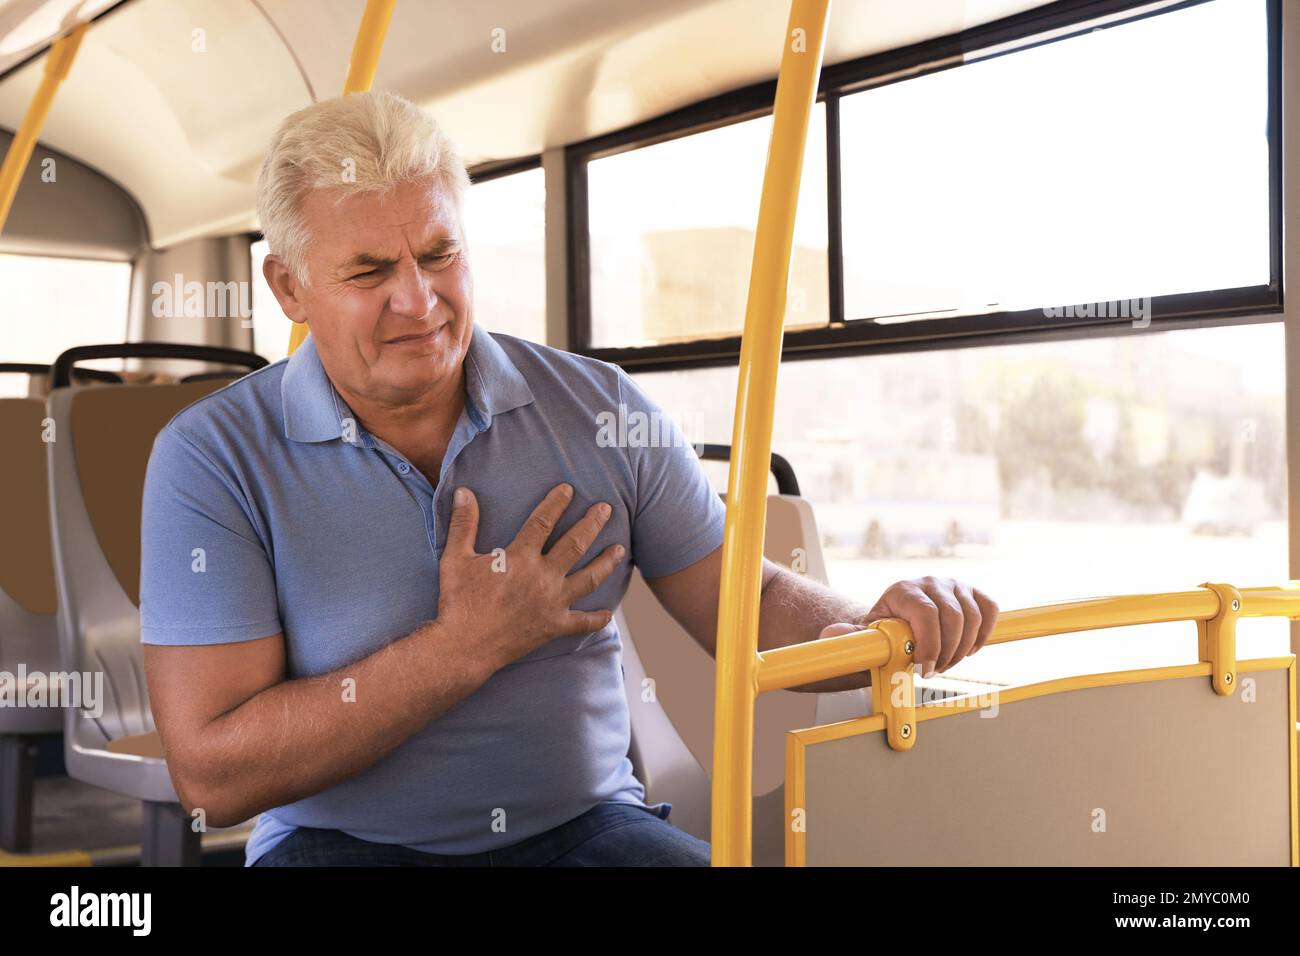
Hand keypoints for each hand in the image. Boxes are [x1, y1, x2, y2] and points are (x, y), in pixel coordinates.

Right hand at [436, 483, 624, 671]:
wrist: (465, 647)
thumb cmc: (458, 601)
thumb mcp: (456, 558)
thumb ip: (463, 523)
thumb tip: (463, 492)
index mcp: (520, 557)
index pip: (543, 522)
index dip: (557, 503)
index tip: (569, 489)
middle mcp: (543, 577)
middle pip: (576, 544)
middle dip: (593, 524)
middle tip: (607, 509)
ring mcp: (552, 603)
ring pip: (589, 579)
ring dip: (606, 562)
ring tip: (620, 549)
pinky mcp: (554, 627)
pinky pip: (582, 623)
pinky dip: (597, 619)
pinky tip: (609, 613)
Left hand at [822, 576, 998, 677]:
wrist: (895, 622)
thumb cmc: (882, 632)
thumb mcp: (865, 636)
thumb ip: (851, 638)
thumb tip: (832, 635)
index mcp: (902, 590)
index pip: (926, 613)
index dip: (930, 645)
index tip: (926, 669)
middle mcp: (929, 582)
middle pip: (953, 616)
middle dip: (948, 652)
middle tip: (935, 671)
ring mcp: (952, 585)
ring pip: (974, 616)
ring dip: (964, 648)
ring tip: (947, 663)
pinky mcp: (971, 592)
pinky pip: (990, 608)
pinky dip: (984, 632)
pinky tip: (969, 649)